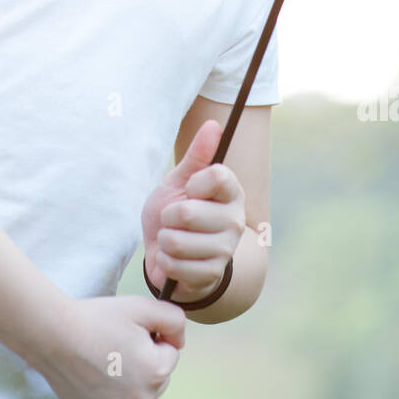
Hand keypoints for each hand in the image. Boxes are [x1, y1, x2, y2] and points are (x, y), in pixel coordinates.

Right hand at [35, 295, 185, 398]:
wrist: (55, 335)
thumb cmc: (95, 319)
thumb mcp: (141, 306)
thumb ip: (174, 319)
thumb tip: (179, 342)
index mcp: (157, 369)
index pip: (171, 354)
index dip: (153, 339)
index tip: (129, 334)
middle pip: (162, 381)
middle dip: (147, 364)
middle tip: (117, 349)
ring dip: (144, 393)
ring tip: (117, 374)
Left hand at [141, 119, 245, 303]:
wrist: (168, 252)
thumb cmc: (175, 211)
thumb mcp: (179, 180)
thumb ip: (197, 155)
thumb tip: (214, 124)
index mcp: (231, 191)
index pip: (217, 176)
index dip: (193, 183)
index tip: (188, 188)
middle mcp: (234, 220)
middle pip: (187, 213)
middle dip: (167, 216)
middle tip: (172, 218)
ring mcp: (225, 249)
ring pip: (176, 241)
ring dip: (164, 240)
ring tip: (171, 239)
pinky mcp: (212, 274)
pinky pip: (174, 264)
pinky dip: (164, 261)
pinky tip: (171, 259)